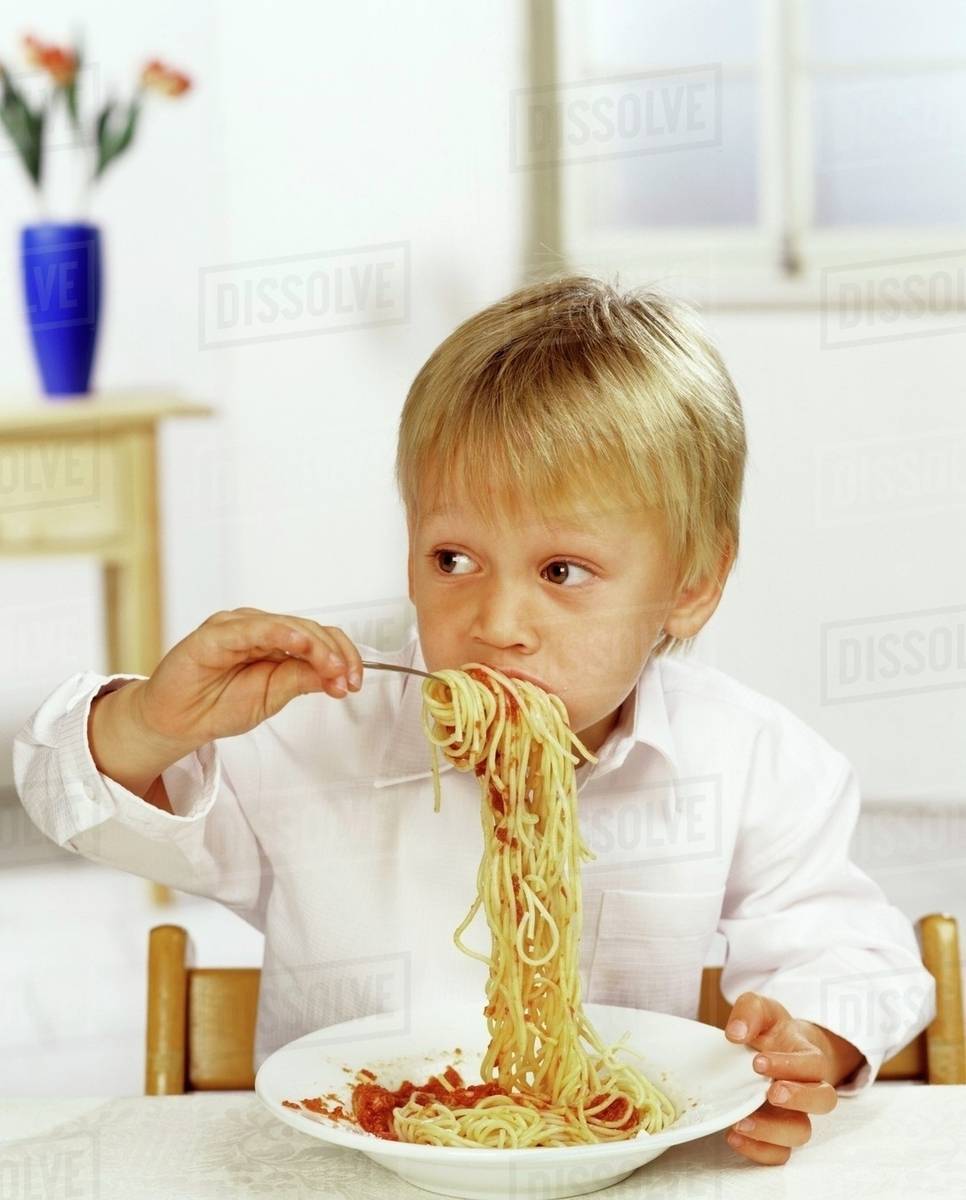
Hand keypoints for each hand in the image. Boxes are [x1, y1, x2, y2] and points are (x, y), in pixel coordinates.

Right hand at [133, 607, 365, 751]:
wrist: (176, 722)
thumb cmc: (219, 705)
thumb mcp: (272, 697)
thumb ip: (301, 680)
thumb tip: (338, 675)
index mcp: (277, 642)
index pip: (320, 638)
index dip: (343, 656)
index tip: (355, 682)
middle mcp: (260, 629)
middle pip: (310, 630)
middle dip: (334, 656)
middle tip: (347, 681)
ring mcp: (238, 627)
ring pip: (288, 626)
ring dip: (315, 646)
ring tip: (332, 669)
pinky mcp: (215, 633)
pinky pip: (252, 628)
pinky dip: (279, 632)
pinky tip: (298, 643)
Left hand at [722, 992, 863, 1165]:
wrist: (770, 1050)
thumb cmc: (769, 1031)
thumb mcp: (760, 1010)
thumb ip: (749, 1012)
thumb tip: (735, 1033)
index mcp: (808, 1058)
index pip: (812, 1065)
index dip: (790, 1066)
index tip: (757, 1062)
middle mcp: (808, 1089)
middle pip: (823, 1101)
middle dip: (799, 1099)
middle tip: (771, 1093)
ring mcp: (795, 1114)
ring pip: (801, 1133)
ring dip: (774, 1131)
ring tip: (742, 1123)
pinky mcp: (778, 1134)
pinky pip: (779, 1153)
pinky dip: (759, 1151)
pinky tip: (733, 1136)